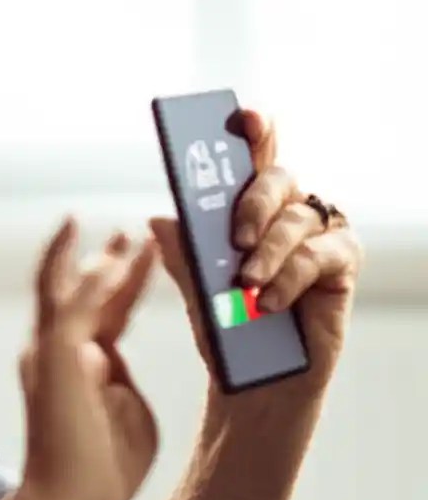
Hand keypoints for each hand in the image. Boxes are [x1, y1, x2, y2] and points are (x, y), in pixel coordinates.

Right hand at [19, 219, 159, 499]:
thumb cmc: (101, 470)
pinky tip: (113, 259)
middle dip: (106, 259)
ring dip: (95, 259)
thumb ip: (122, 379)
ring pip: (68, 287)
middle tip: (131, 232)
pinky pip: (73, 303)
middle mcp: (58, 350)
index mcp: (81, 363)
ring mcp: (52, 350)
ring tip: (122, 234)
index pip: (108, 310)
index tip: (147, 253)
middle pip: (83, 291)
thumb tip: (111, 357)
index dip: (127, 281)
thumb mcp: (129, 411)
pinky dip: (90, 278)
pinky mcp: (55, 354)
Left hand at [149, 109, 364, 392]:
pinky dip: (291, 276)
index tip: (244, 116)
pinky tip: (270, 300)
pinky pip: (322, 255)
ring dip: (269, 250)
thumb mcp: (195, 292)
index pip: (254, 157)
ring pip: (296, 218)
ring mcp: (318, 237)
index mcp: (250, 209)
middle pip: (278, 178)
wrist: (253, 382)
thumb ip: (183, 255)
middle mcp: (287, 213)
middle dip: (253, 201)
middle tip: (234, 238)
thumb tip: (159, 218)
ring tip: (246, 284)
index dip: (255, 131)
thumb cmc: (225, 330)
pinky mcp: (341, 268)